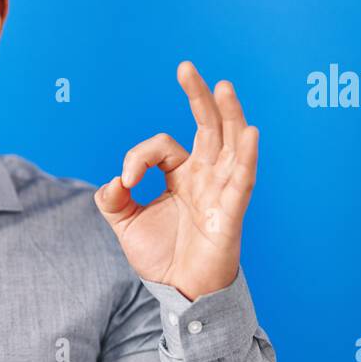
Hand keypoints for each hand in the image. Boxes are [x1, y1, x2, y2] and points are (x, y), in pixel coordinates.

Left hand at [94, 61, 257, 301]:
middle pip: (207, 127)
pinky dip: (247, 156)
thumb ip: (112, 200)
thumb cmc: (163, 257)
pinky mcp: (231, 213)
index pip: (162, 146)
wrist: (180, 293)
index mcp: (182, 175)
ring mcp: (221, 191)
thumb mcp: (126, 225)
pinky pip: (243, 180)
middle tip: (185, 67)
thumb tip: (111, 182)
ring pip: (230, 144)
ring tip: (223, 86)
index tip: (125, 182)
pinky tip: (249, 132)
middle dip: (198, 97)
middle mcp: (205, 176)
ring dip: (228, 114)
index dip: (139, 157)